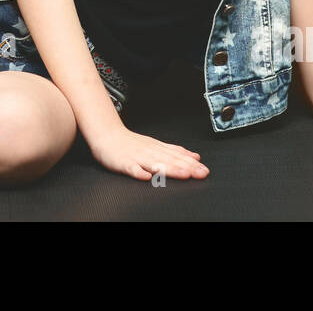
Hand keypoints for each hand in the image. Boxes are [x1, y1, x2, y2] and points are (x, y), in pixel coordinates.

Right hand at [88, 125, 209, 180]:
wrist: (108, 135)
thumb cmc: (131, 143)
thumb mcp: (157, 145)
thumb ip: (175, 151)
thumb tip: (195, 156)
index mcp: (158, 149)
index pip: (177, 156)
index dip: (192, 164)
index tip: (205, 170)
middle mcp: (150, 152)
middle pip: (170, 161)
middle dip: (187, 168)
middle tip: (201, 173)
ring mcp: (137, 157)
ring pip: (155, 164)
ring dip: (170, 169)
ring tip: (183, 175)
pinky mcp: (123, 162)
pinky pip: (131, 168)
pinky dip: (138, 172)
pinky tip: (145, 177)